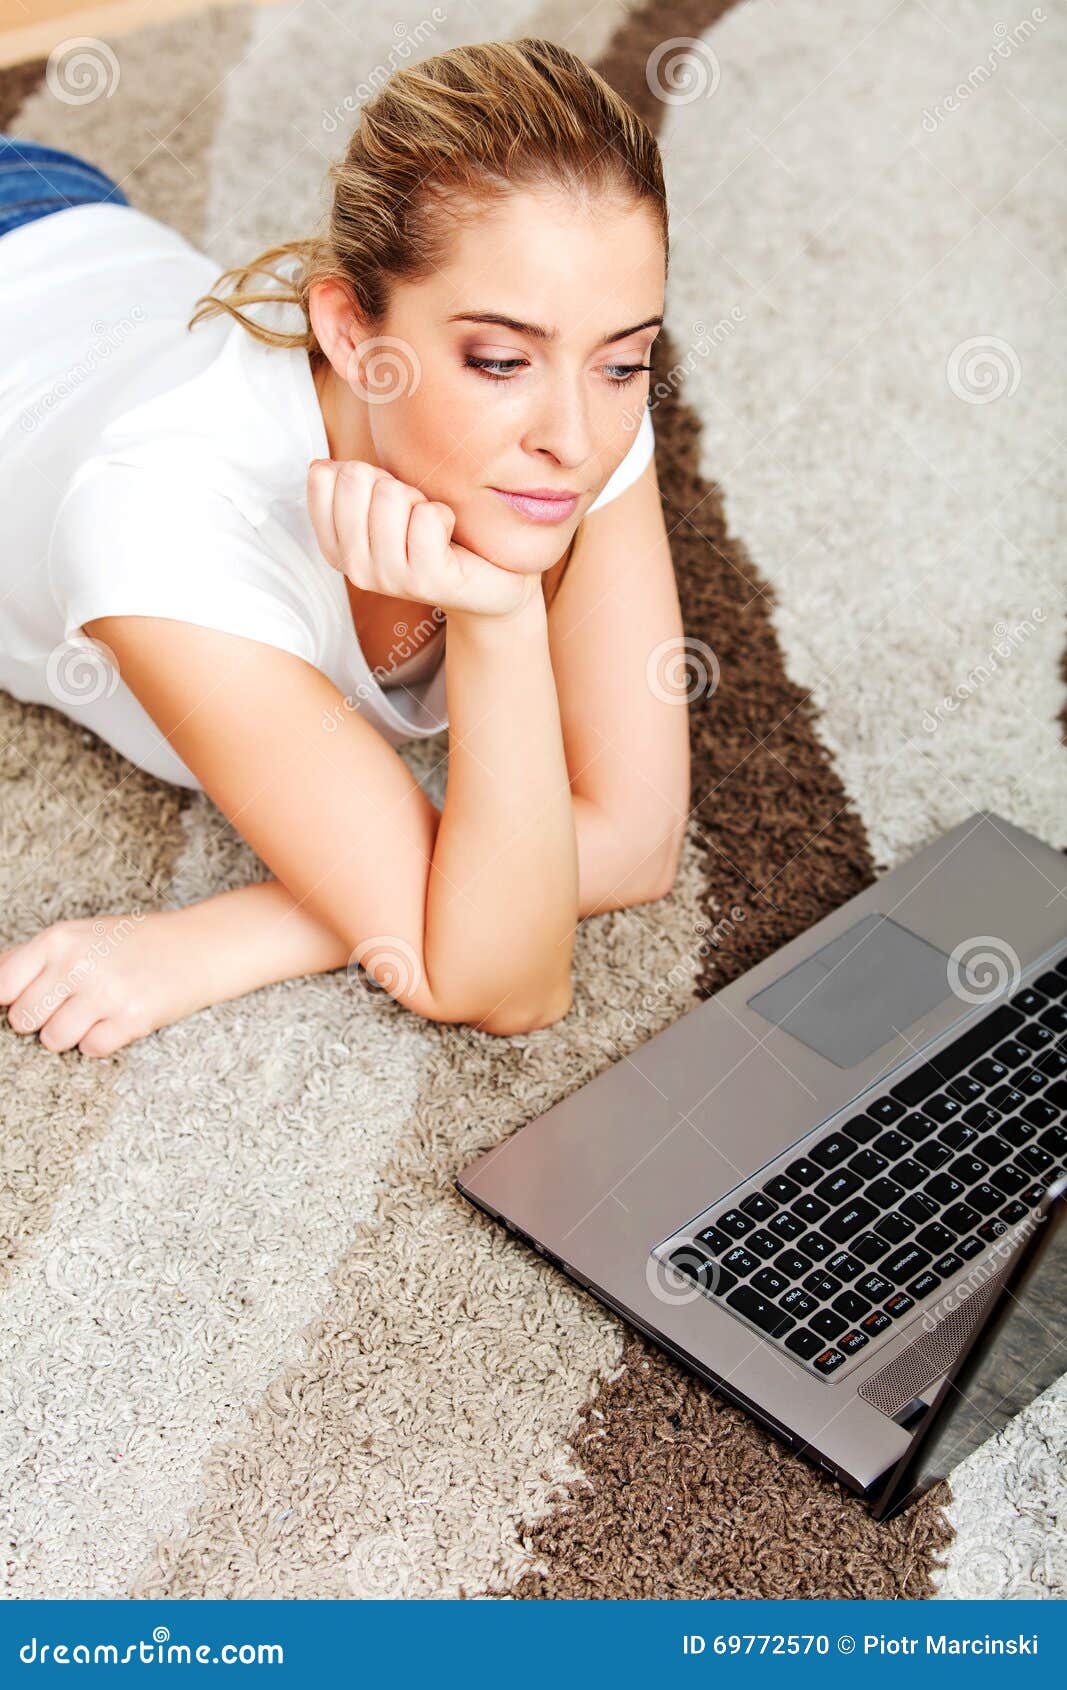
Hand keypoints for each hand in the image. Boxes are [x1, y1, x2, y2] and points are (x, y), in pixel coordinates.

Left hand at [0, 911, 213, 1057]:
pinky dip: (101, 1041)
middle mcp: (78, 964)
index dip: (11, 1000)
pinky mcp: (132, 1019)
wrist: (198, 946)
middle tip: (71, 1003)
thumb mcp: (80, 934)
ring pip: (53, 1040)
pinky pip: (90, 1049)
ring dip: (71, 1034)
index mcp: (59, 939)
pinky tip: (117, 1019)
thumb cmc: (134, 942)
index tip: (27, 1000)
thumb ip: (33, 958)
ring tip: (95, 1012)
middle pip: (23, 1019)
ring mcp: (105, 992)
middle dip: (43, 1019)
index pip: (1, 986)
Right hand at [307, 458, 538, 619]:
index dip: (361, 471)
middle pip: (355, 480)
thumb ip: (351, 488)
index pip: (323, 479)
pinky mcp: (426, 581)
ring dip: (419, 500)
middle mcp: (354, 567)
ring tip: (432, 526)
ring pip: (390, 496)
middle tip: (412, 511)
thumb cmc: (433, 534)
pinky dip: (444, 515)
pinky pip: (427, 517)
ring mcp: (388, 578)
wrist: (486, 580)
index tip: (383, 496)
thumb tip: (321, 466)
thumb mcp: (384, 506)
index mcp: (336, 546)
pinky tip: (448, 537)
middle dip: (391, 482)